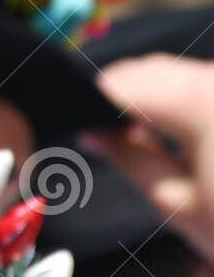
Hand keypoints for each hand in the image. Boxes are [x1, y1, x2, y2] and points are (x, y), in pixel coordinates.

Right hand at [90, 55, 213, 264]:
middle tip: (106, 140)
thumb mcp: (178, 206)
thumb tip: (92, 135)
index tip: (76, 127)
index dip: (89, 104)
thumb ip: (128, 161)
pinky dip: (185, 103)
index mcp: (196, 102)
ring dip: (155, 99)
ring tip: (146, 144)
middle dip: (121, 99)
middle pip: (150, 70)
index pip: (120, 85)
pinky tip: (185, 140)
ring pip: (179, 73)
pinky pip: (206, 85)